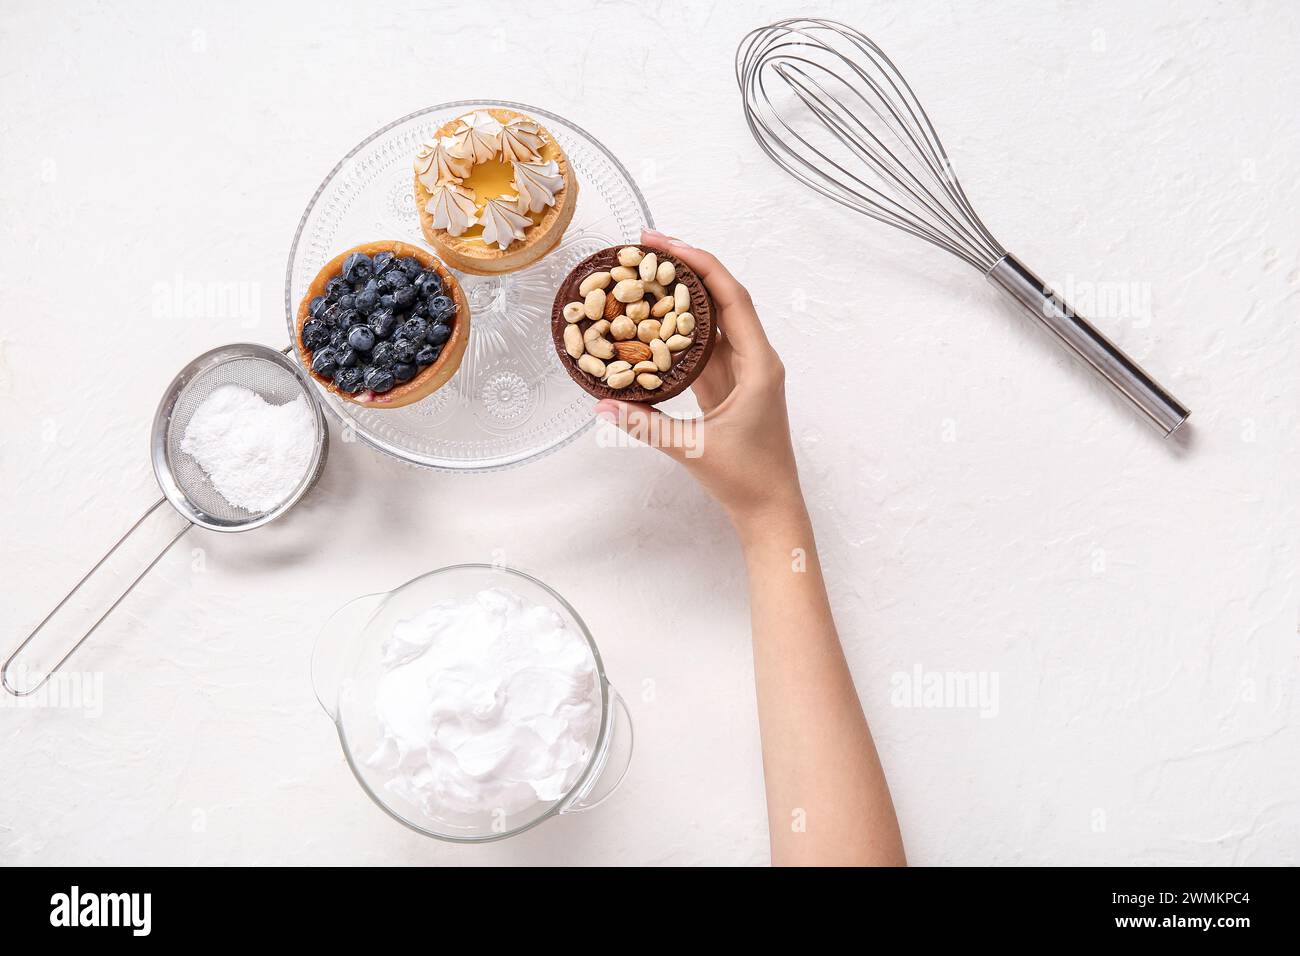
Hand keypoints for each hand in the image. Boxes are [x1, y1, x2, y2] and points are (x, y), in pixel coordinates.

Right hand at [595, 230, 803, 530]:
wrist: (771, 509)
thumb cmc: (747, 479)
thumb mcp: (691, 449)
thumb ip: (645, 425)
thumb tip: (601, 406)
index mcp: (759, 364)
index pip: (730, 297)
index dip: (699, 263)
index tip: (665, 243)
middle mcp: (755, 360)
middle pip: (722, 298)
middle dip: (685, 268)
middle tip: (646, 247)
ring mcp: (744, 372)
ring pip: (712, 321)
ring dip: (682, 296)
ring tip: (645, 273)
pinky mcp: (730, 387)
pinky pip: (704, 347)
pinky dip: (680, 330)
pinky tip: (652, 318)